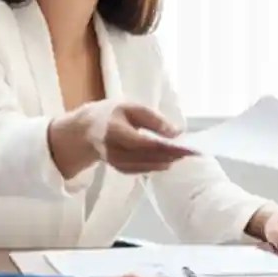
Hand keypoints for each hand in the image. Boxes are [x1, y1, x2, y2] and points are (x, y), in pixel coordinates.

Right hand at [79, 101, 194, 174]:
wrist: (86, 130)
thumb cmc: (111, 114)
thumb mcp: (130, 107)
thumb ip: (153, 119)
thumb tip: (176, 132)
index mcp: (115, 130)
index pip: (143, 142)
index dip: (166, 146)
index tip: (185, 145)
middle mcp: (113, 149)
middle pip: (146, 156)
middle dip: (170, 155)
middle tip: (191, 152)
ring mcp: (115, 162)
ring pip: (144, 165)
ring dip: (165, 161)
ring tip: (183, 156)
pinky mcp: (118, 168)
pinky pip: (140, 169)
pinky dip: (155, 166)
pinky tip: (169, 161)